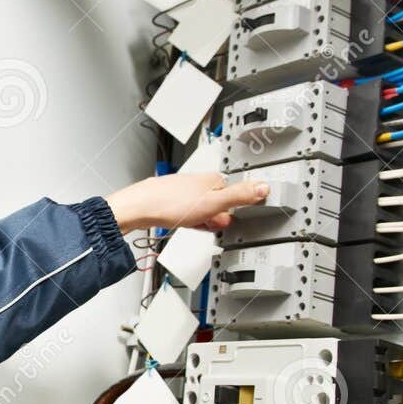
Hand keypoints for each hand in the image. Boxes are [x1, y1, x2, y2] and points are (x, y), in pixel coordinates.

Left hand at [105, 173, 268, 233]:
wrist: (138, 208)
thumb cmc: (170, 203)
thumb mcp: (214, 203)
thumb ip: (239, 196)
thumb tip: (264, 187)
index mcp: (213, 179)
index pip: (234, 195)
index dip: (232, 211)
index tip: (227, 219)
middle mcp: (198, 182)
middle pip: (219, 204)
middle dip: (216, 218)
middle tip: (209, 224)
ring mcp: (184, 191)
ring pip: (203, 210)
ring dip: (202, 221)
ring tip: (193, 224)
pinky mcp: (172, 201)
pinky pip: (189, 214)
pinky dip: (189, 221)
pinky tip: (184, 224)